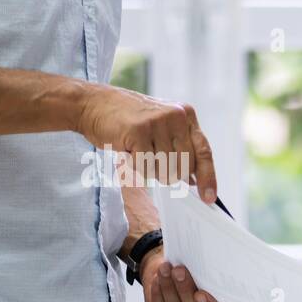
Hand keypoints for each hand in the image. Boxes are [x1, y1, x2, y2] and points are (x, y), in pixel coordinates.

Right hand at [75, 84, 217, 202]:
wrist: (92, 104)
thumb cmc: (128, 120)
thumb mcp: (161, 127)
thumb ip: (180, 148)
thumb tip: (194, 180)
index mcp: (185, 115)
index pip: (203, 151)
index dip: (208, 177)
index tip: (209, 197)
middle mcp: (175, 116)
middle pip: (184, 167)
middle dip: (169, 173)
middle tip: (151, 159)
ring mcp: (157, 122)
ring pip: (165, 170)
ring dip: (150, 170)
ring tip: (138, 151)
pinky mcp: (139, 131)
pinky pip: (146, 168)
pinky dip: (136, 167)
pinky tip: (128, 150)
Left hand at [140, 249, 234, 301]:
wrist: (175, 275)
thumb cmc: (196, 272)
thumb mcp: (207, 272)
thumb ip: (210, 274)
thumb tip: (208, 259)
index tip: (200, 293)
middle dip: (184, 290)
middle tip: (178, 270)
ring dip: (168, 289)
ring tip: (164, 269)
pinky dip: (157, 296)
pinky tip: (157, 281)